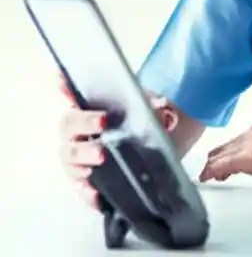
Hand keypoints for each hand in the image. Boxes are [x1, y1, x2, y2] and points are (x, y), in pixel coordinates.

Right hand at [58, 78, 178, 209]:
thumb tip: (159, 104)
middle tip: (103, 124)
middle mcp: (75, 134)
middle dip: (85, 124)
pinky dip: (88, 194)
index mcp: (85, 110)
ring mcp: (77, 160)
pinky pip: (82, 190)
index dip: (64, 89)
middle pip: (68, 127)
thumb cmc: (137, 125)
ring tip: (102, 157)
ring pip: (71, 159)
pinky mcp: (85, 184)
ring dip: (84, 158)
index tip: (65, 84)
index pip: (69, 95)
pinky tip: (97, 196)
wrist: (151, 152)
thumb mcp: (146, 109)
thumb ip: (149, 104)